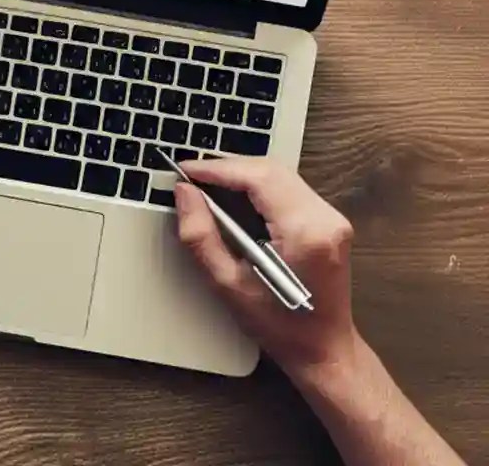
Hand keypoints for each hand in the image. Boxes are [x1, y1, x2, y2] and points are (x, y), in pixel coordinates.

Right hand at [173, 158, 359, 378]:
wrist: (324, 349)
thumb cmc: (280, 327)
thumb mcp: (228, 285)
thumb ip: (201, 236)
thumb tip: (184, 195)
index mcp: (305, 233)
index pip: (259, 179)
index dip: (218, 168)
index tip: (186, 170)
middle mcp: (326, 219)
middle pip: (271, 170)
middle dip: (229, 168)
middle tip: (192, 177)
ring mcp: (332, 218)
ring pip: (281, 175)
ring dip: (243, 175)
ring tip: (208, 186)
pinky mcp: (329, 221)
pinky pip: (289, 189)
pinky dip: (258, 187)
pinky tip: (234, 197)